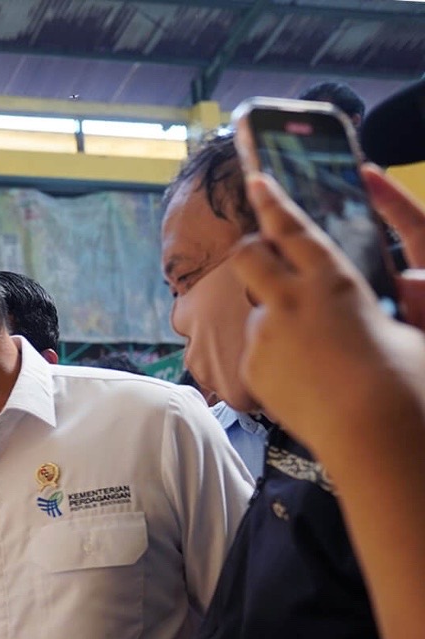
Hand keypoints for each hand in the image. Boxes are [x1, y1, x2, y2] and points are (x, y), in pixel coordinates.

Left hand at [229, 170, 424, 444]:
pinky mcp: (253, 367)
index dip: (272, 202)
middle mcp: (289, 300)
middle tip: (265, 258)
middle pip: (250, 256)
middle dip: (254, 250)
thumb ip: (390, 299)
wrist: (372, 436)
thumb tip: (403, 280)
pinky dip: (276, 357)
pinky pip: (260, 353)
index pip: (292, 228)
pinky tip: (307, 379)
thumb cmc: (403, 380)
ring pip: (258, 311)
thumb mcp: (407, 327)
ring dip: (276, 318)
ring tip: (314, 352)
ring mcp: (265, 335)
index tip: (257, 182)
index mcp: (333, 279)